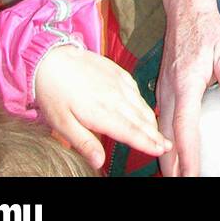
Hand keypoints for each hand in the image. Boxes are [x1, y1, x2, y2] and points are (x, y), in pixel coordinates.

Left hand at [34, 45, 169, 171]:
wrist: (52, 58)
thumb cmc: (53, 94)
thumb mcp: (62, 124)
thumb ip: (83, 142)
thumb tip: (99, 162)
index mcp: (101, 112)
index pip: (130, 131)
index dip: (146, 142)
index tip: (160, 150)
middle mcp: (114, 97)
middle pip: (140, 120)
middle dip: (155, 134)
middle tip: (167, 145)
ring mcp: (118, 82)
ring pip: (140, 105)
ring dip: (151, 120)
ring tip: (160, 133)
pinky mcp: (117, 72)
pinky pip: (136, 90)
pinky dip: (143, 103)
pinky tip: (145, 110)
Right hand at [157, 0, 219, 176]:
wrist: (185, 10)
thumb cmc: (208, 29)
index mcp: (186, 84)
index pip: (184, 127)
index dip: (187, 154)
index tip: (191, 175)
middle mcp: (170, 91)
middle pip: (165, 137)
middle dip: (172, 164)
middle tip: (183, 182)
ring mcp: (163, 90)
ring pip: (160, 130)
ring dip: (166, 154)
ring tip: (177, 174)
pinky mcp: (164, 88)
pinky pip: (161, 120)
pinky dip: (164, 139)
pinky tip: (171, 149)